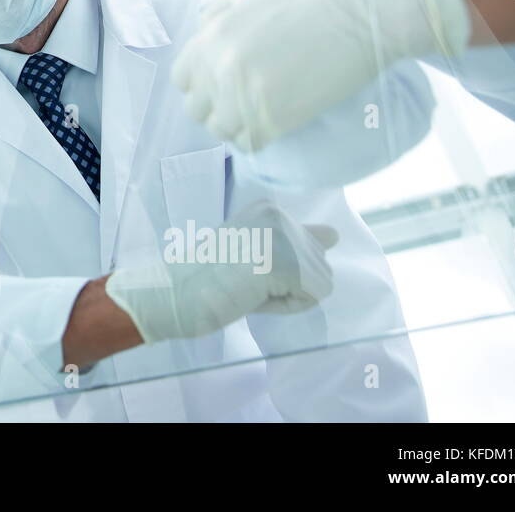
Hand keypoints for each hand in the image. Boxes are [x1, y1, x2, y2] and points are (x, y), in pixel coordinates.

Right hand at [104, 200, 337, 342]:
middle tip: (247, 280)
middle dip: (291, 283)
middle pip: (320, 265)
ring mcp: (284, 238)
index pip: (314, 245)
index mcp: (270, 209)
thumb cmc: (209, 277)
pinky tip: (255, 295)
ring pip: (320, 283)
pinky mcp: (285, 264)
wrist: (180, 291)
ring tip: (251, 288)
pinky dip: (287, 306)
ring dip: (290, 296)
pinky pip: (312, 298)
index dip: (287, 268)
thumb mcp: (254, 250)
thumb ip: (292, 241)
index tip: (248, 266)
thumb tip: (334, 234)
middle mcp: (280, 216)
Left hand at [173, 0, 470, 149]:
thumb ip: (221, 15)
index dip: (200, 85)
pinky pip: (249, 144)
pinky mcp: (272, 118)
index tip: (220, 86)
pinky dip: (258, 139)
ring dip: (237, 126)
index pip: (182, 79)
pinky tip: (274, 126)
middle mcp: (219, 67)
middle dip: (216, 108)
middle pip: (197, 110)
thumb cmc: (311, 4)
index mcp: (211, 37)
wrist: (359, 19)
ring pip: (221, 131)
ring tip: (260, 116)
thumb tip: (203, 27)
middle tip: (242, 105)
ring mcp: (243, 95)